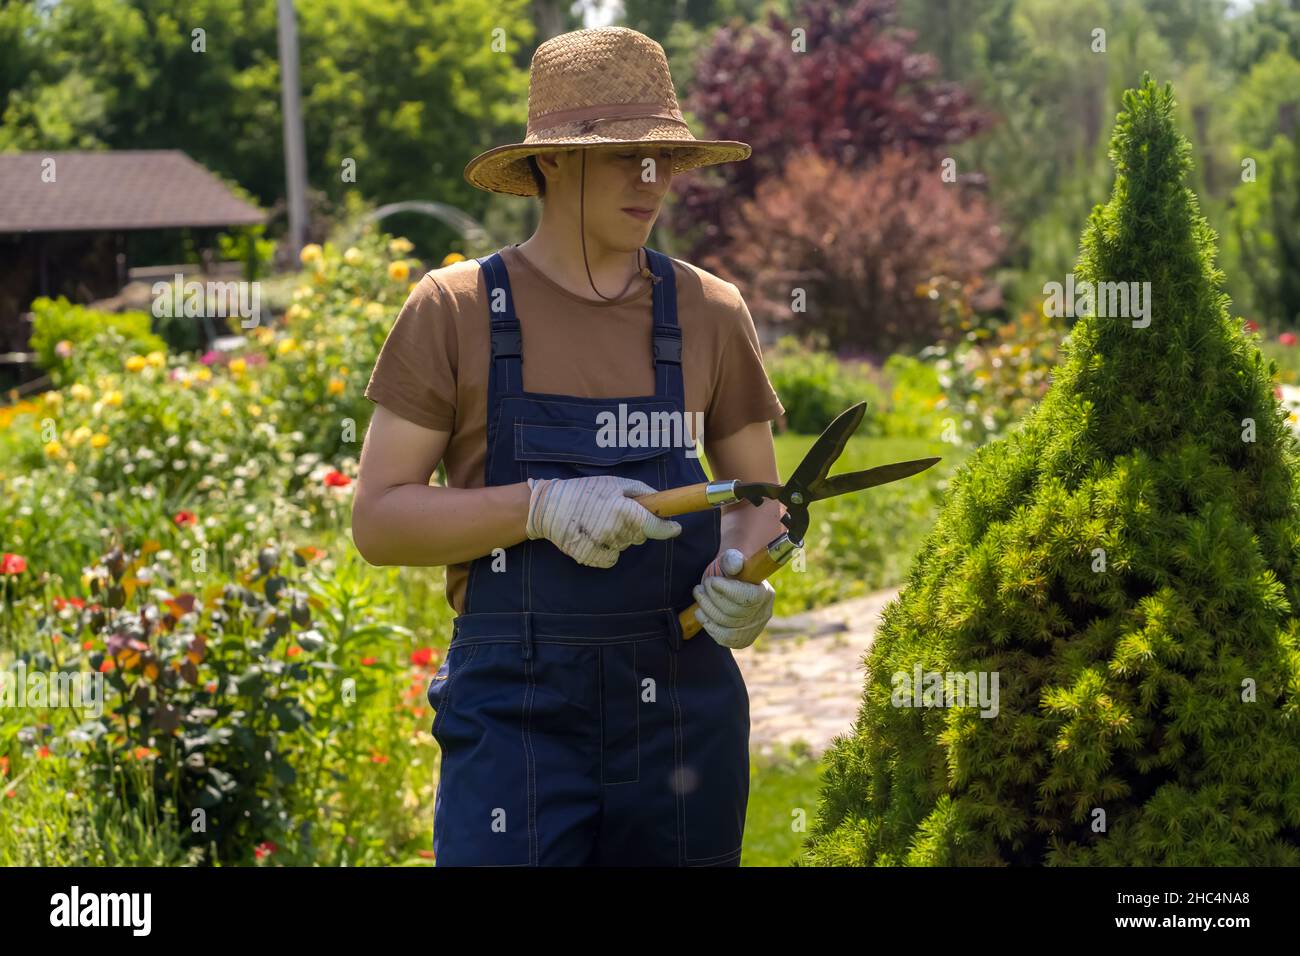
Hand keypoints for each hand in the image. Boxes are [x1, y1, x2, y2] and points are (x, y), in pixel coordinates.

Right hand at [525, 475, 680, 567]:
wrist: (549, 508)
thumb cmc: (584, 492)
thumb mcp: (614, 483)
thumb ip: (641, 491)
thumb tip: (660, 501)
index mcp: (625, 511)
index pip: (656, 527)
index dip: (669, 528)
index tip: (675, 527)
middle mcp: (617, 532)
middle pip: (641, 536)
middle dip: (636, 526)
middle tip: (617, 512)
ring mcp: (605, 548)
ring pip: (625, 545)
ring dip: (619, 536)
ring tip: (599, 521)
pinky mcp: (593, 559)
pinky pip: (612, 557)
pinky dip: (608, 549)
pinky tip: (594, 535)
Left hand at [692, 547, 774, 648]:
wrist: (728, 587)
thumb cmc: (729, 572)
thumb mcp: (730, 561)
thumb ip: (732, 560)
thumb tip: (734, 565)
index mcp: (765, 592)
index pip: (749, 598)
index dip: (727, 591)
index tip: (712, 581)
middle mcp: (763, 613)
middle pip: (736, 613)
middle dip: (712, 599)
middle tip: (700, 587)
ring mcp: (754, 628)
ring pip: (728, 627)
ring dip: (707, 610)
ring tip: (699, 596)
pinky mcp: (743, 639)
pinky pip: (725, 639)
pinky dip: (709, 626)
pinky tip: (701, 613)